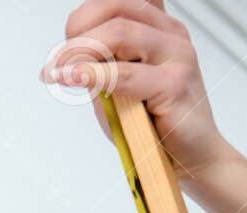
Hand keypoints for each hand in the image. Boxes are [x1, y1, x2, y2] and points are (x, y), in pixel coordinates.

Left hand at [41, 1, 232, 181]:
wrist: (191, 162)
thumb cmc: (155, 128)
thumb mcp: (120, 90)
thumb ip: (102, 66)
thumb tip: (68, 53)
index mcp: (159, 27)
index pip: (116, 2)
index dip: (83, 19)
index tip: (61, 52)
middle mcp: (170, 33)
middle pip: (115, 8)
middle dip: (77, 33)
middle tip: (55, 62)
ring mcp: (176, 54)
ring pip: (119, 32)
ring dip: (81, 50)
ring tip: (59, 71)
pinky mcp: (175, 83)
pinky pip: (125, 74)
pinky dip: (93, 74)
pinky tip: (74, 79)